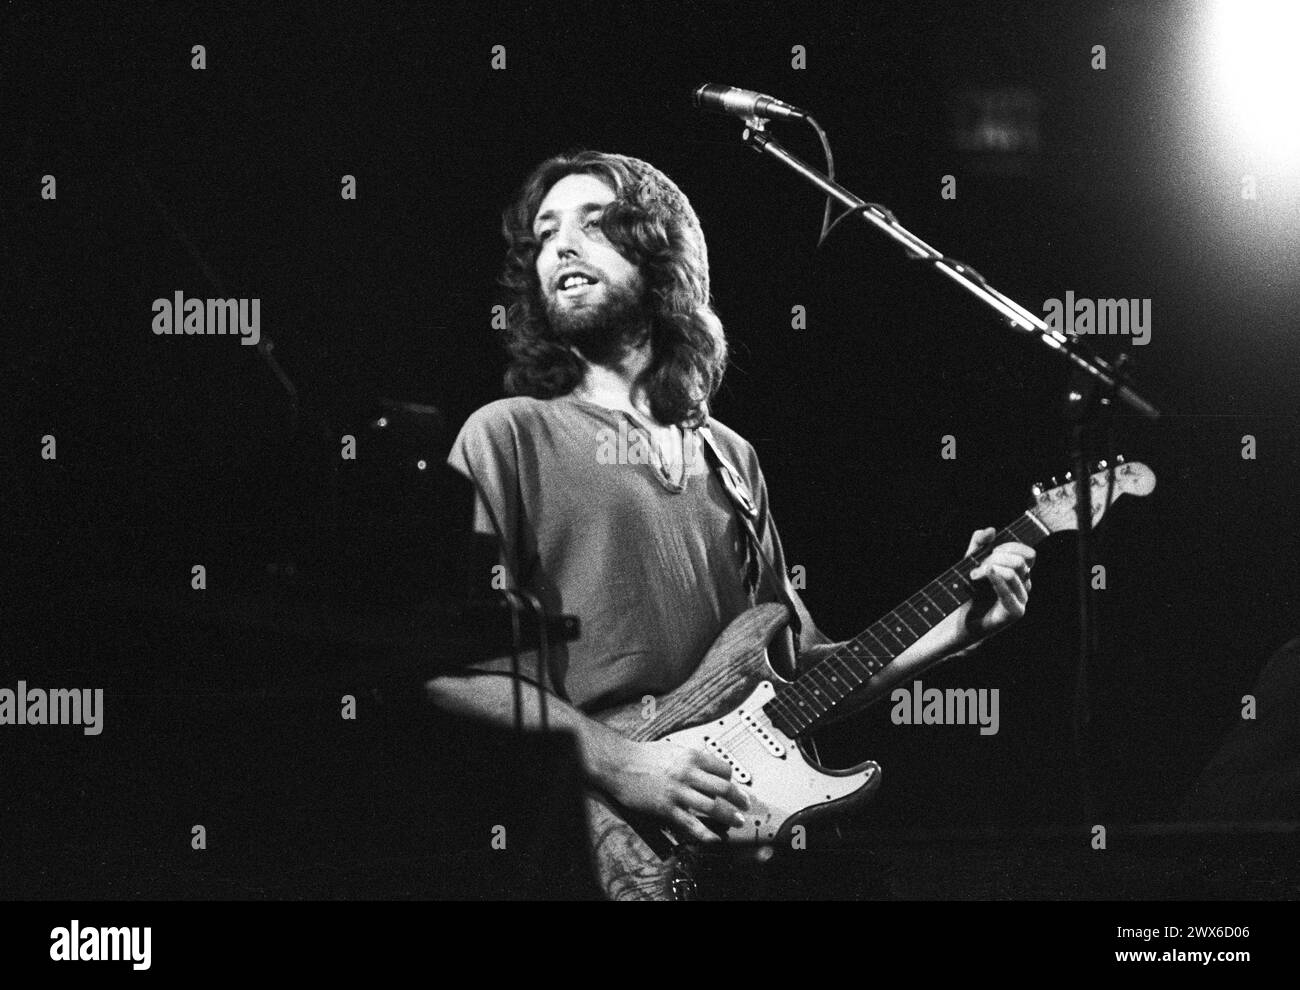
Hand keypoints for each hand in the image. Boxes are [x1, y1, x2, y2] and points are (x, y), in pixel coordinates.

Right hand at [608, 740, 749, 844]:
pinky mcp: (666, 809)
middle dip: (739, 799)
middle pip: (723, 788)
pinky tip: (713, 837)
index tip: (736, 787)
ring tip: (737, 822)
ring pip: (711, 807)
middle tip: (746, 806)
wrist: (620, 763)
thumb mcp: (674, 748)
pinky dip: (705, 833)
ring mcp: (677, 792)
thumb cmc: (644, 755)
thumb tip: (709, 766)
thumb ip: (692, 758)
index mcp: (691, 757)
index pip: (723, 769)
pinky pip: (690, 824)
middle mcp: (687, 773)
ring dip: (728, 816)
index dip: (733, 780)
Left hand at [960, 527, 1034, 642]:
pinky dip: (996, 579)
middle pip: (1020, 561)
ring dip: (990, 569)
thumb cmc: (968, 592)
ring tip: (972, 575)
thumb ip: (979, 545)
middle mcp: (1025, 586)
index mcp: (1020, 573)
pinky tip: (985, 574)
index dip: (1011, 547)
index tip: (991, 549)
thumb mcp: (970, 563)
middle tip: (976, 566)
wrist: (959, 620)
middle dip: (996, 558)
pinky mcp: (1015, 612)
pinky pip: (1009, 591)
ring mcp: (1022, 600)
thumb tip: (991, 529)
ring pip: (1014, 573)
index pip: (1028, 554)